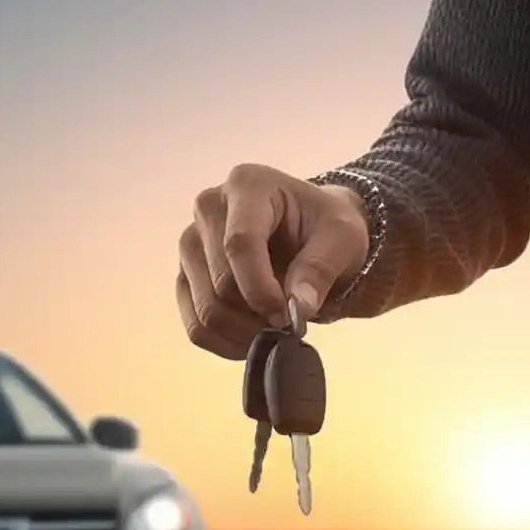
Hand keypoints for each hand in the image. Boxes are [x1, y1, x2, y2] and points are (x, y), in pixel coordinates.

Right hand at [176, 163, 369, 358]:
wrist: (311, 233)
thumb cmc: (326, 228)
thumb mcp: (343, 239)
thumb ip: (321, 268)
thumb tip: (298, 308)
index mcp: (247, 185)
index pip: (240, 242)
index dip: (261, 288)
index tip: (287, 317)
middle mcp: (208, 208)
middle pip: (220, 281)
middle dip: (257, 315)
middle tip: (290, 324)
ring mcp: (191, 244)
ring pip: (204, 309)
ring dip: (243, 333)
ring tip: (275, 330)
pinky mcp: (186, 276)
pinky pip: (195, 326)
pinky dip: (226, 343)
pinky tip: (254, 339)